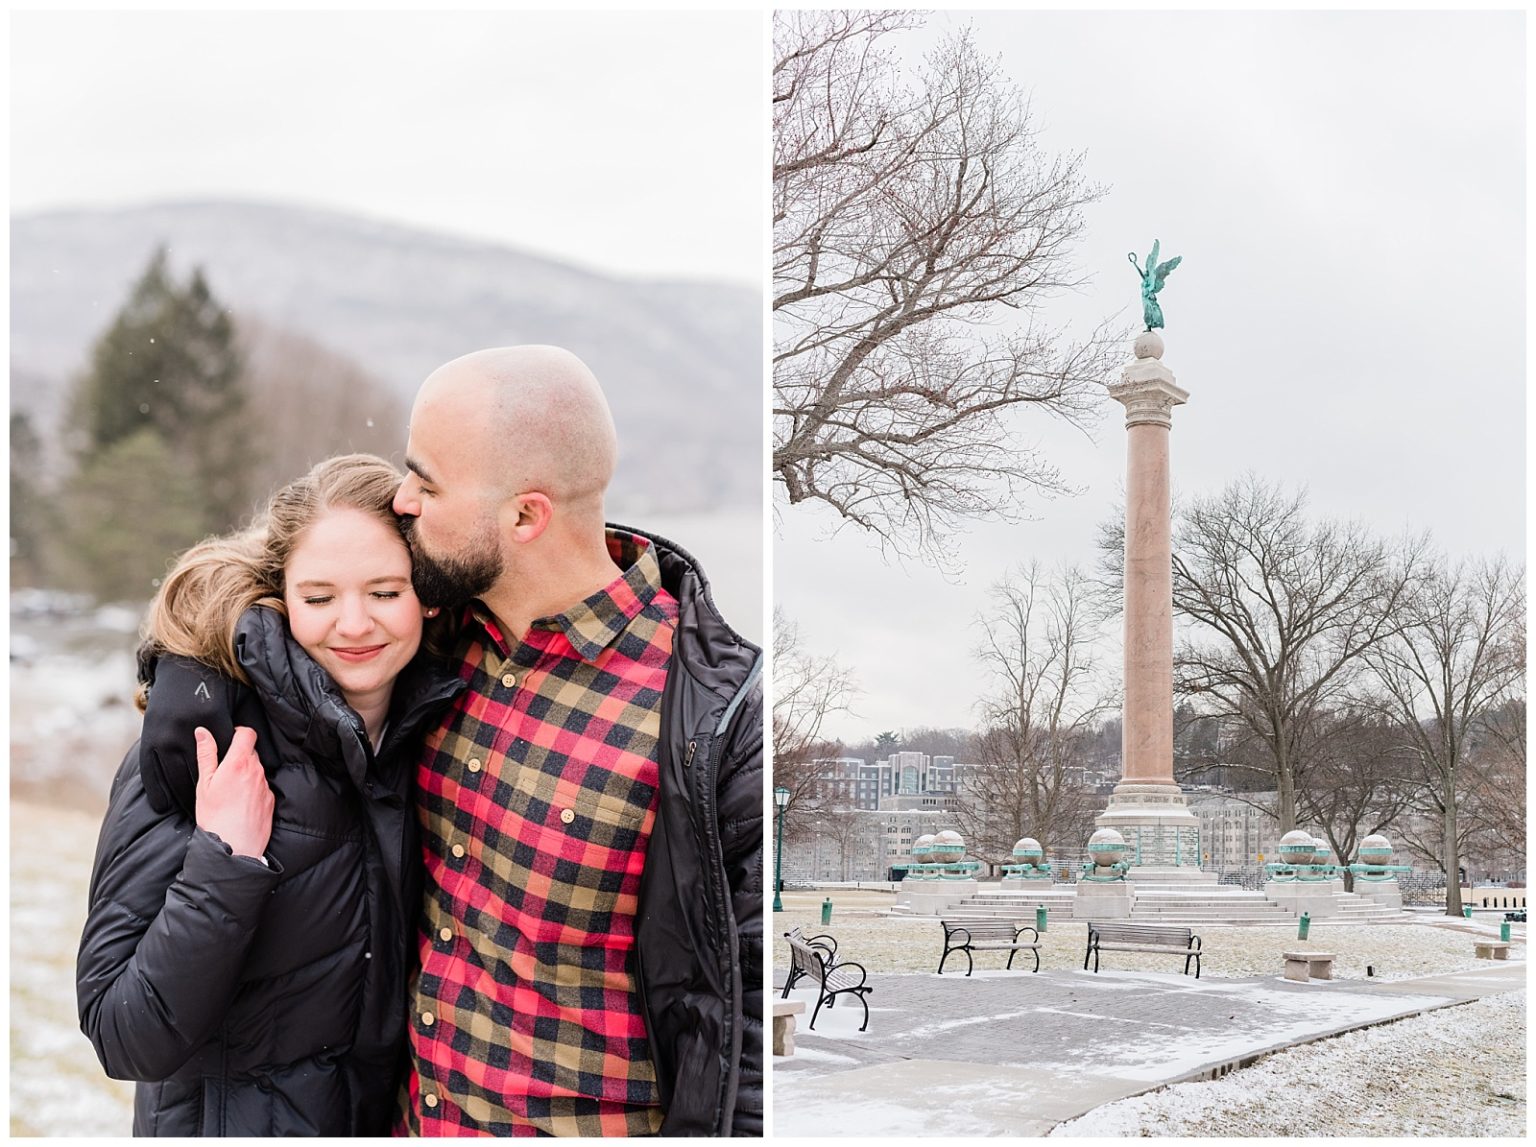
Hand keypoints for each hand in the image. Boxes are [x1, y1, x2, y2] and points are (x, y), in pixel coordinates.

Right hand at [194, 725, 273, 859]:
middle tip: (224, 770)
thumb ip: (206, 754)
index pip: (248, 733)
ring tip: (230, 790)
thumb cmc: (214, 816)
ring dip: (246, 774)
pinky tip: (241, 802)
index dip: (238, 733)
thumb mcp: (204, 783)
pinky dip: (253, 789)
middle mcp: (257, 771)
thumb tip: (203, 732)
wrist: (233, 847)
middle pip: (252, 752)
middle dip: (239, 756)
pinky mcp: (271, 800)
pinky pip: (262, 787)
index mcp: (239, 763)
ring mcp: (266, 786)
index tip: (229, 740)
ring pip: (257, 770)